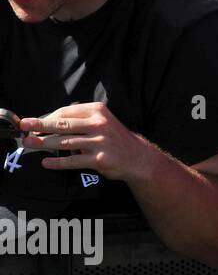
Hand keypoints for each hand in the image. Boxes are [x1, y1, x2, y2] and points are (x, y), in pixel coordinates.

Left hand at [20, 102, 147, 181]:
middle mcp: (100, 124)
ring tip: (30, 144)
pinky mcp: (100, 159)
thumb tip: (48, 123)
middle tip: (24, 126)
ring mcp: (100, 142)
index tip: (33, 122)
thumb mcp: (102, 121)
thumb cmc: (114, 138)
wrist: (137, 156)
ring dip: (44, 143)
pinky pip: (73, 161)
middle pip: (64, 125)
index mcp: (98, 111)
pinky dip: (58, 162)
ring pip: (66, 142)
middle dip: (41, 125)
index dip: (47, 117)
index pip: (67, 112)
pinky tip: (46, 163)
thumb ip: (79, 120)